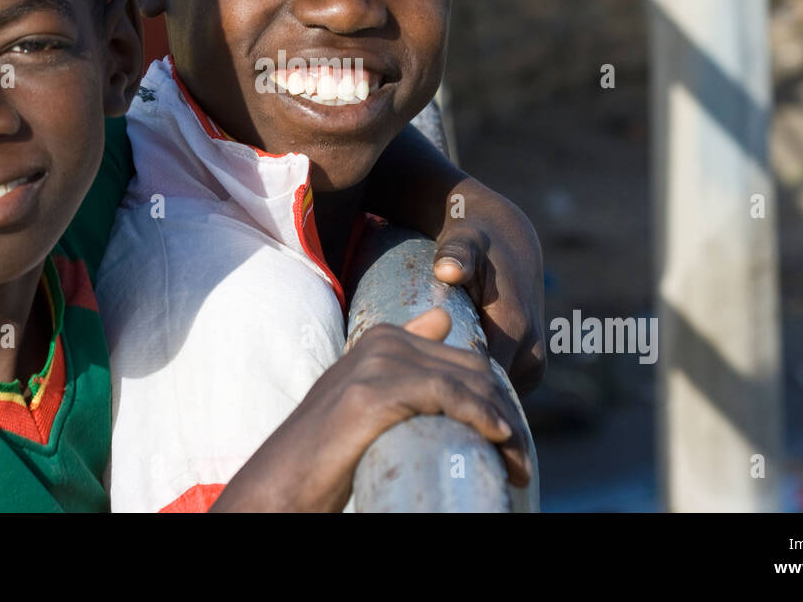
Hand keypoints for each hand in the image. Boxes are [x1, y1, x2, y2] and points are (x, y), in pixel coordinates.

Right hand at [211, 308, 530, 512]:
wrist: (281, 483)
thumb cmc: (327, 451)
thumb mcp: (367, 395)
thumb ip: (403, 360)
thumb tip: (443, 320)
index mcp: (384, 338)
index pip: (466, 360)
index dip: (496, 400)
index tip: (511, 441)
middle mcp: (383, 342)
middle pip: (474, 370)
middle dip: (507, 414)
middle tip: (521, 462)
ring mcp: (377, 363)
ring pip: (468, 383)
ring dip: (504, 425)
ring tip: (517, 467)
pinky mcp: (374, 392)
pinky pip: (447, 395)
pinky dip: (480, 416)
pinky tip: (498, 437)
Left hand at [362, 125, 546, 398]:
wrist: (511, 240)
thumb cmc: (478, 242)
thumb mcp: (465, 242)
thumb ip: (456, 255)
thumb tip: (448, 270)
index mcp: (513, 330)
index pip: (480, 388)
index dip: (446, 403)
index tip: (410, 409)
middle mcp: (530, 353)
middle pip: (488, 403)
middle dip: (453, 414)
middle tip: (408, 418)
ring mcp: (535, 364)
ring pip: (495, 403)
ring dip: (466, 409)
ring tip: (421, 412)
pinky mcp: (532, 369)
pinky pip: (500, 395)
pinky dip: (476, 401)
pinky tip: (442, 400)